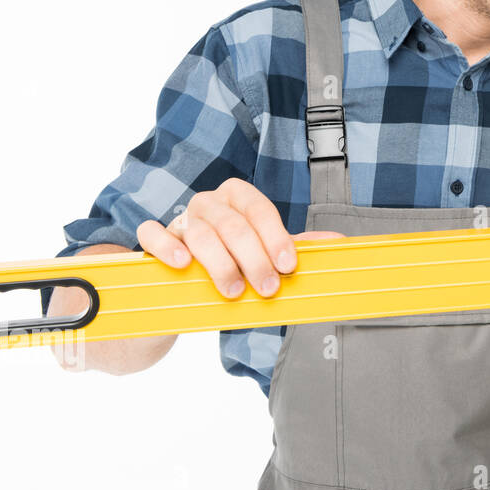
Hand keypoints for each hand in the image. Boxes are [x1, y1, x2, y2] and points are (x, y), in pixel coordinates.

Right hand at [136, 178, 343, 298]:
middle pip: (232, 225)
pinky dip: (166, 247)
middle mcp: (208, 204)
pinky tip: (183, 263)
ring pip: (199, 233)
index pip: (258, 208)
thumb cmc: (230, 261)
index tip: (288, 265)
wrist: (182, 284)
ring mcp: (179, 220)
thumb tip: (337, 242)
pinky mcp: (152, 240)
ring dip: (220, 264)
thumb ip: (294, 247)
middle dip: (254, 258)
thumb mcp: (263, 253)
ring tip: (234, 290)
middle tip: (268, 288)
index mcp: (237, 199)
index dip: (275, 236)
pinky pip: (153, 234)